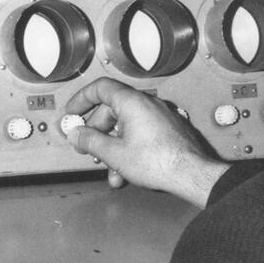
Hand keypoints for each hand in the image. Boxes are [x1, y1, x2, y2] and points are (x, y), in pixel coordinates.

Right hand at [62, 77, 228, 208]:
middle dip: (96, 131)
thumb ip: (90, 140)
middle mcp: (147, 104)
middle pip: (111, 110)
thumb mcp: (113, 153)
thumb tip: (76, 134)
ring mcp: (159, 116)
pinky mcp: (168, 129)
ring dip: (113, 147)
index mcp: (131, 102)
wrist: (191, 174)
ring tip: (109, 169)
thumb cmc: (159, 161)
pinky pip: (141, 134)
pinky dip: (129, 148)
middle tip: (86, 147)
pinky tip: (125, 171)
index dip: (81, 100)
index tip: (72, 113)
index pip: (100, 88)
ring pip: (126, 127)